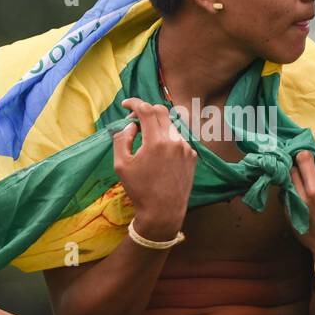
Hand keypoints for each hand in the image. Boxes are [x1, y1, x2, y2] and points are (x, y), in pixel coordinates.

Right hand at [112, 98, 195, 240]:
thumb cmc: (140, 190)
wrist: (164, 212)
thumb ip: (122, 139)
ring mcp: (186, 148)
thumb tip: (131, 126)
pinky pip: (178, 140)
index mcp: (156, 141)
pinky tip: (159, 157)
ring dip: (156, 127)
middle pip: (161, 111)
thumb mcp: (121, 165)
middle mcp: (174, 140)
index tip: (125, 104)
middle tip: (134, 121)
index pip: (146, 109)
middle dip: (145, 111)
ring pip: (170, 126)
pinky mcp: (192, 156)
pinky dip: (166, 140)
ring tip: (145, 143)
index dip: (134, 102)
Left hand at [290, 128, 314, 272]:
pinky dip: (292, 186)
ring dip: (296, 170)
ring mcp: (301, 199)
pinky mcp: (291, 208)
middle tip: (308, 159)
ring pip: (291, 171)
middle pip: (301, 157)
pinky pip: (287, 189)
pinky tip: (300, 192)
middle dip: (304, 155)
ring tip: (303, 176)